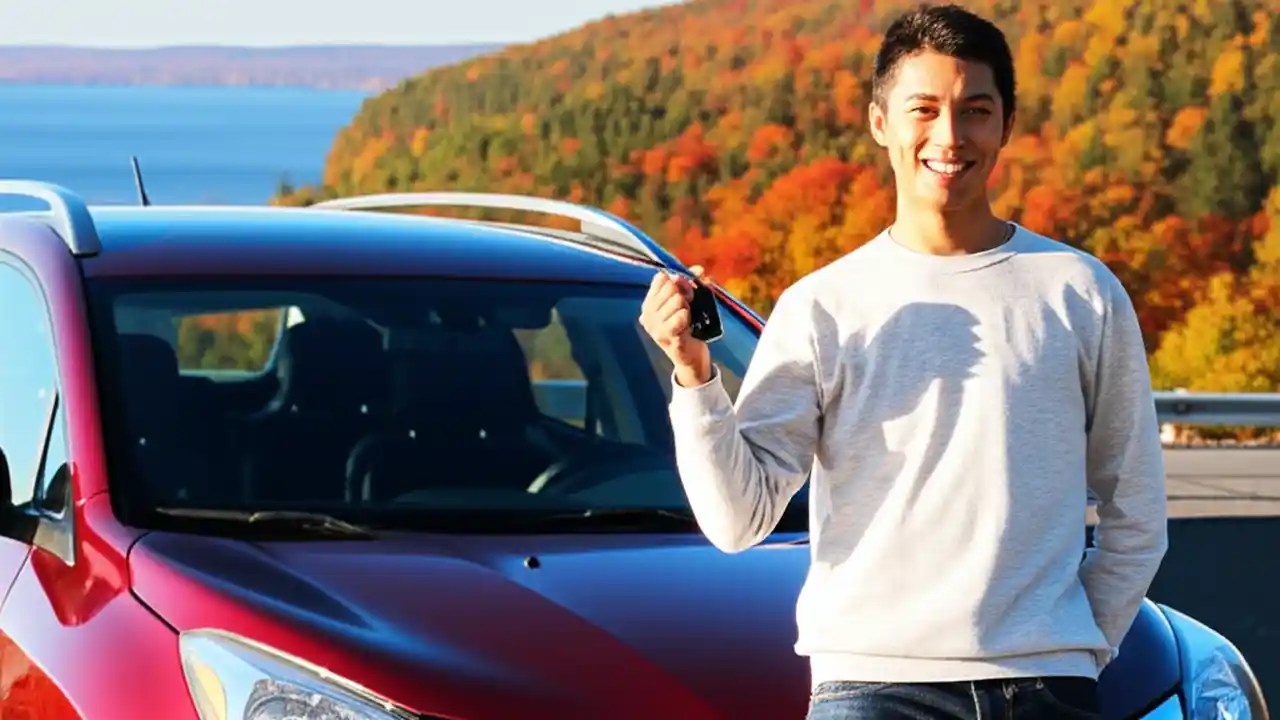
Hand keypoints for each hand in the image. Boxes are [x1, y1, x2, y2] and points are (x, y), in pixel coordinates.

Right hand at [639, 266, 712, 386]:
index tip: (686, 294)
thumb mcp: (687, 302)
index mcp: (649, 304)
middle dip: (685, 295)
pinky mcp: (667, 337)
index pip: (661, 278)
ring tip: (687, 321)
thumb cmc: (688, 327)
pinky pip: (681, 316)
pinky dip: (688, 319)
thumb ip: (691, 283)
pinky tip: (688, 328)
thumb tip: (699, 270)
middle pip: (671, 288)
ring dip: (687, 309)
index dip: (678, 282)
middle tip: (688, 309)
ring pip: (677, 301)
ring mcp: (655, 327)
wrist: (691, 357)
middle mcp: (647, 314)